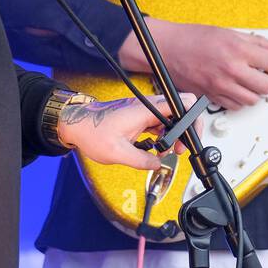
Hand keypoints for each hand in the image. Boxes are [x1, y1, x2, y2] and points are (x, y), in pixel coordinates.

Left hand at [56, 93, 197, 170]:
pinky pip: (158, 124)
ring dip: (172, 136)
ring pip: (170, 119)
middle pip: (179, 111)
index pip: (181, 103)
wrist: (75, 124)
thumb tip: (159, 164)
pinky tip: (154, 148)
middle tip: (178, 149)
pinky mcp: (139, 117)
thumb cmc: (91, 132)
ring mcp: (143, 111)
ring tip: (164, 152)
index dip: (192, 119)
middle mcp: (147, 106)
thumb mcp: (117, 153)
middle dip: (184, 131)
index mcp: (145, 109)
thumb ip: (142, 161)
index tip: (190, 138)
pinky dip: (161, 136)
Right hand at [118, 18, 267, 112]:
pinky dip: (240, 100)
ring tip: (250, 82)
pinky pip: (235, 106)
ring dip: (256, 92)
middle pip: (267, 86)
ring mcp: (221, 86)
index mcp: (237, 50)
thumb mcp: (229, 33)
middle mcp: (231, 70)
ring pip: (252, 100)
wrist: (168, 49)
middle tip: (266, 75)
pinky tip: (236, 89)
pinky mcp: (212, 97)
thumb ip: (257, 42)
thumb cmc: (194, 38)